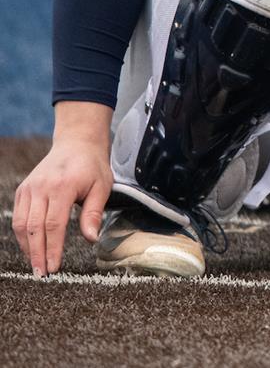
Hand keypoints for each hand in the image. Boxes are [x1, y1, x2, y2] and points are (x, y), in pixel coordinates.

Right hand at [12, 103, 112, 276]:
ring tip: (36, 265)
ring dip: (27, 247)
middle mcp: (41, 188)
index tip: (54, 267)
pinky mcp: (23, 190)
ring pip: (21, 224)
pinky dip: (22, 235)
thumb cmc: (92, 166)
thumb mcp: (102, 187)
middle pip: (34, 228)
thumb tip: (91, 239)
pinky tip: (31, 247)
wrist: (76, 143)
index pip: (54, 225)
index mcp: (62, 187)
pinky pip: (18, 217)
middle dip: (37, 254)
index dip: (52, 249)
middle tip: (42, 274)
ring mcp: (28, 189)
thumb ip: (94, 213)